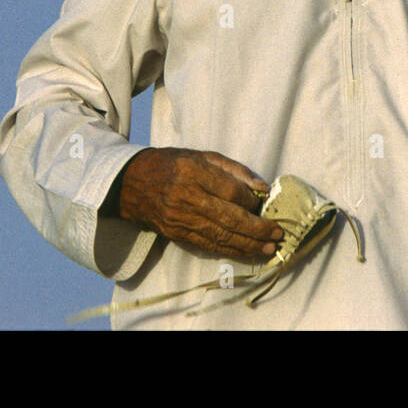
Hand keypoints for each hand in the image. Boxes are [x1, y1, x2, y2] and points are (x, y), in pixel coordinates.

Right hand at [114, 148, 282, 262]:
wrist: (130, 183)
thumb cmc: (172, 164)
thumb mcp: (201, 155)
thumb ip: (233, 169)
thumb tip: (262, 187)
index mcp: (194, 172)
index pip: (230, 191)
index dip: (250, 200)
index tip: (263, 202)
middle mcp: (187, 197)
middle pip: (229, 218)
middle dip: (257, 229)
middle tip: (277, 233)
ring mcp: (180, 219)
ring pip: (220, 236)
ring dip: (248, 245)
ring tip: (269, 248)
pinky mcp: (177, 234)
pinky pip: (208, 245)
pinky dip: (230, 250)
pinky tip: (247, 251)